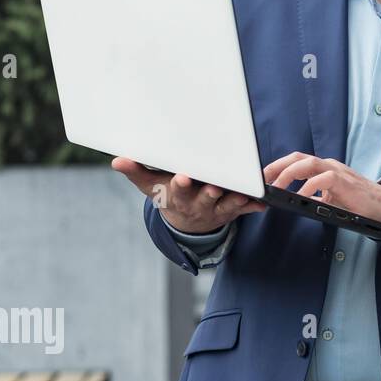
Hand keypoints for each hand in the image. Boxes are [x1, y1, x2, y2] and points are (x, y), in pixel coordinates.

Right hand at [112, 156, 265, 234]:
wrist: (186, 220)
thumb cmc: (169, 194)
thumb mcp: (151, 186)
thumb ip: (136, 172)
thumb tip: (117, 161)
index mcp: (178, 196)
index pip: (177, 190)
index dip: (180, 185)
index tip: (181, 177)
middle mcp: (198, 204)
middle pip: (204, 198)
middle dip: (209, 192)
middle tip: (214, 186)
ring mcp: (216, 208)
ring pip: (227, 204)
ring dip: (235, 199)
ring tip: (243, 194)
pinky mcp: (232, 210)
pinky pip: (245, 209)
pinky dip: (253, 206)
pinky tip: (263, 203)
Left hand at [263, 152, 380, 223]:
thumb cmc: (356, 202)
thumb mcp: (329, 198)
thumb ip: (314, 195)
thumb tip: (294, 200)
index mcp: (323, 169)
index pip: (296, 161)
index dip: (277, 167)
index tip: (262, 177)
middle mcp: (327, 165)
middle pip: (297, 158)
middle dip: (276, 167)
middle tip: (262, 180)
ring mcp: (336, 171)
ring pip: (307, 164)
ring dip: (288, 175)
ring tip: (277, 188)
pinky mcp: (344, 181)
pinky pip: (322, 179)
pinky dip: (310, 187)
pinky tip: (302, 196)